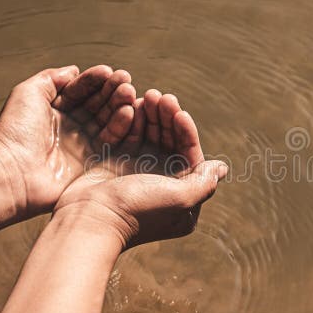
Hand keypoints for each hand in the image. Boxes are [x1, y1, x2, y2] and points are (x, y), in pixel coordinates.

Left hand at [0, 65, 135, 219]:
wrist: (13, 172)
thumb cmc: (15, 131)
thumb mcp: (28, 93)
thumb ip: (52, 78)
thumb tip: (74, 70)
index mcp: (55, 109)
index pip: (81, 89)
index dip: (95, 80)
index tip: (109, 71)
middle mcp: (70, 126)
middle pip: (97, 103)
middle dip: (112, 90)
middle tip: (126, 79)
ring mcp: (82, 144)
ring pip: (107, 120)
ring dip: (120, 105)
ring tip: (130, 94)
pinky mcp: (92, 161)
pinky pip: (112, 141)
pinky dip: (122, 126)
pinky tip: (129, 112)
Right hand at [54, 90, 227, 248]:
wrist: (90, 218)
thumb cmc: (138, 209)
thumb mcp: (181, 199)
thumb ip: (204, 182)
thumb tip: (222, 168)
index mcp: (181, 197)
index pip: (190, 155)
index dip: (186, 132)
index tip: (179, 113)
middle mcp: (161, 184)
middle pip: (170, 142)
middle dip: (167, 118)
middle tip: (161, 96)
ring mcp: (137, 173)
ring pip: (149, 136)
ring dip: (151, 115)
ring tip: (147, 95)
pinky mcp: (115, 163)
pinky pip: (128, 135)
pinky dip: (132, 120)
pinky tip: (132, 104)